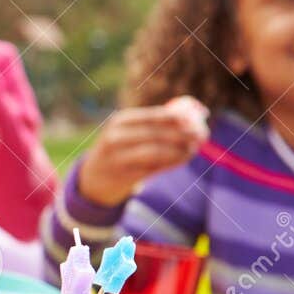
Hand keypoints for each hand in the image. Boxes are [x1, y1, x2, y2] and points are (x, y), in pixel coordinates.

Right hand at [75, 104, 207, 206]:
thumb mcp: (128, 131)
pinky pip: (154, 168)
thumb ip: (155, 122)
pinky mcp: (124, 177)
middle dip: (182, 134)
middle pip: (156, 134)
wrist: (92, 180)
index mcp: (119, 121)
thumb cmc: (120, 150)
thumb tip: (193, 113)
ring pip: (156, 152)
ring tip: (194, 148)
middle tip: (201, 134)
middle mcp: (116, 138)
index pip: (152, 116)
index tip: (195, 119)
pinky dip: (172, 163)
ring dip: (179, 150)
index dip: (176, 117)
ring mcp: (118, 159)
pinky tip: (183, 158)